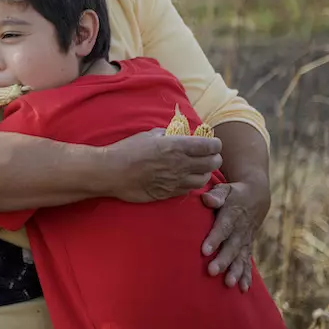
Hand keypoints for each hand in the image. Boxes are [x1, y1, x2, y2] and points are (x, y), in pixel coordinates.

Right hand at [101, 128, 222, 203]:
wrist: (112, 172)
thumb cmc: (128, 149)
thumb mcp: (149, 135)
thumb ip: (168, 134)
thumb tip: (177, 134)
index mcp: (177, 146)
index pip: (209, 146)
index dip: (216, 144)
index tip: (214, 144)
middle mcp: (180, 164)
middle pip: (212, 164)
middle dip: (215, 158)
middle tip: (211, 156)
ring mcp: (176, 181)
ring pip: (203, 179)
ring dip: (205, 173)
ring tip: (200, 169)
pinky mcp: (169, 193)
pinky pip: (189, 190)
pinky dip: (192, 184)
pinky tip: (186, 179)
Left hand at [201, 180, 270, 292]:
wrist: (256, 196)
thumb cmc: (233, 193)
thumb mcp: (225, 189)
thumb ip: (216, 194)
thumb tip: (206, 198)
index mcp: (232, 214)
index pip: (222, 227)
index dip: (214, 239)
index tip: (204, 250)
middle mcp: (240, 230)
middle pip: (231, 246)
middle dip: (222, 260)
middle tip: (212, 271)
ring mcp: (245, 240)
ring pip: (240, 257)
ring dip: (235, 271)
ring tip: (229, 284)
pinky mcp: (247, 247)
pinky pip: (247, 262)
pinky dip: (246, 276)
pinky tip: (242, 289)